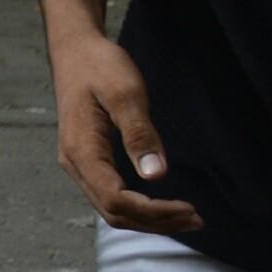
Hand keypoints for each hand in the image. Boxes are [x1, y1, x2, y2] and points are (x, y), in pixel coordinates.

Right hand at [47, 33, 200, 234]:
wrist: (75, 50)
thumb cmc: (100, 67)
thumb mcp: (125, 94)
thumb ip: (139, 135)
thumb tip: (156, 176)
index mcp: (81, 150)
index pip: (116, 199)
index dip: (153, 211)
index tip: (190, 208)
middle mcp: (75, 163)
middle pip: (113, 212)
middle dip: (155, 222)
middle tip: (197, 219)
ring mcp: (78, 163)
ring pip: (110, 208)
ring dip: (147, 219)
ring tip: (185, 217)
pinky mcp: (87, 159)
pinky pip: (109, 195)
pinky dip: (137, 207)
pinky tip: (160, 204)